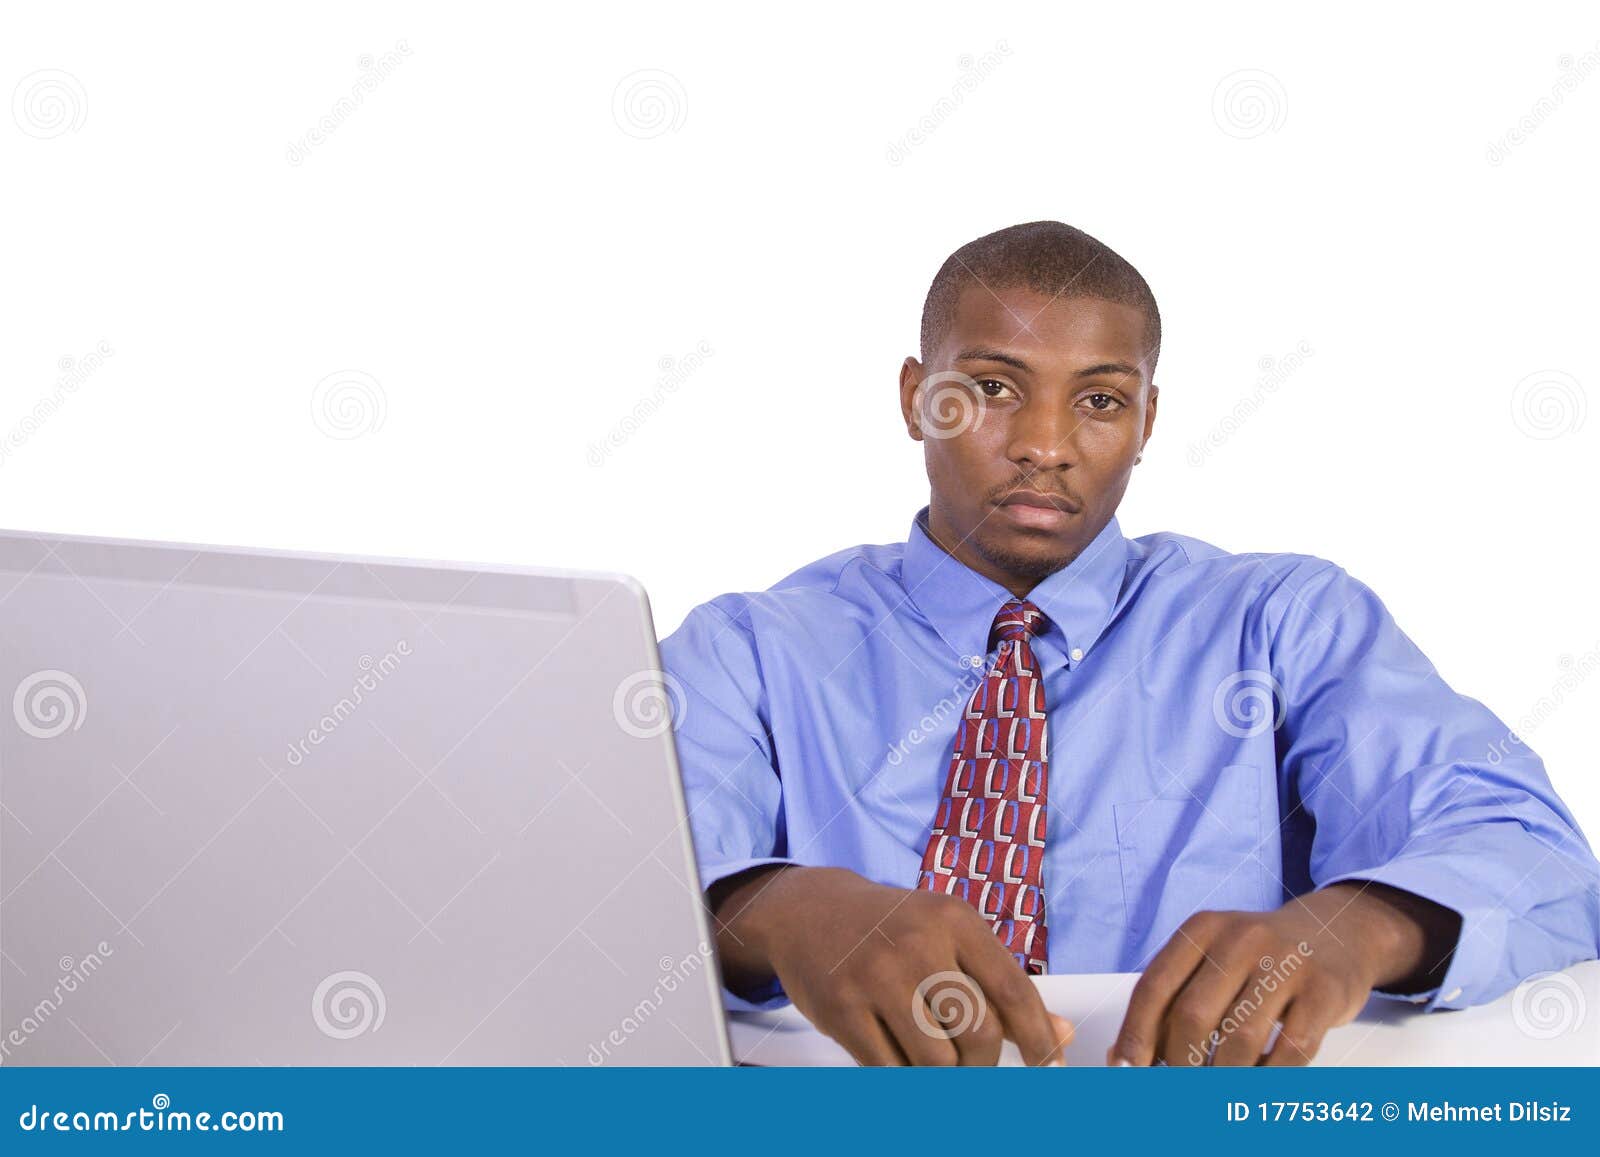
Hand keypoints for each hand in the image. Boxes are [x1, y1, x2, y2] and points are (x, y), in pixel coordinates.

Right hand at [710, 864, 1074, 1065]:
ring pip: (936, 1062)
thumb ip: (1001, 985)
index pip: (1014, 990)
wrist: (809, 911)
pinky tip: (898, 1054)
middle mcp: (917, 942)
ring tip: (931, 1056)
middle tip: (972, 1064)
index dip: (1041, 1039)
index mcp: (954, 918)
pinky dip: (903, 1075)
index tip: (1053, 1066)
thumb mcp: (949, 937)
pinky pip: (890, 1070)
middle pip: (979, 1034)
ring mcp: (875, 976)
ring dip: (942, 1074)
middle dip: (983, 1064)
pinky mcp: (841, 1008)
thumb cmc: (892, 929)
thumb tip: (1062, 1034)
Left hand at [1109, 882, 1460, 1065]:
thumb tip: (1123, 1057)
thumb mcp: (1211, 960)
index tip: (1125, 1071)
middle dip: (1180, 1064)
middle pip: (1193, 1017)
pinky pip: (1291, 1050)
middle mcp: (1241, 938)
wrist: (1336, 932)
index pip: (1154, 987)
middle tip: (1181, 1088)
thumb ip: (1169, 1001)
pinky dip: (1269, 1078)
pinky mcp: (1325, 990)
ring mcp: (1287, 962)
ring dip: (1223, 1078)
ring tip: (1218, 1093)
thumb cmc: (1258, 958)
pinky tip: (1259, 1083)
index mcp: (1202, 928)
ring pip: (1240, 1040)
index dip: (1134, 1035)